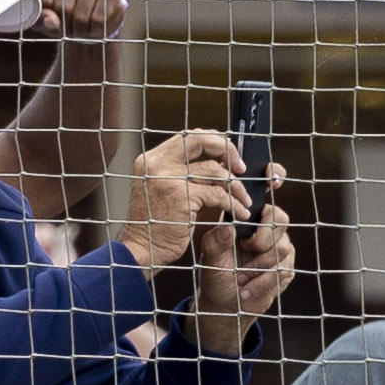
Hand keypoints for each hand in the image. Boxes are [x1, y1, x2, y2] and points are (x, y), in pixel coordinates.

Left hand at [31, 0, 132, 42]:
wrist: (93, 16)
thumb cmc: (61, 15)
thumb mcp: (44, 18)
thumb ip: (41, 20)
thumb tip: (52, 21)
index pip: (46, 0)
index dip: (49, 16)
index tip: (53, 19)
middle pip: (65, 8)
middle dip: (65, 27)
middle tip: (69, 30)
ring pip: (82, 17)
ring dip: (79, 31)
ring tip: (80, 29)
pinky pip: (99, 20)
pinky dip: (94, 30)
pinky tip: (93, 27)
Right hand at [114, 129, 248, 270]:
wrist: (141, 248)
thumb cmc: (153, 223)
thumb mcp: (160, 188)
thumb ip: (179, 171)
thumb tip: (214, 159)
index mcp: (151, 160)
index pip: (188, 136)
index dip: (213, 141)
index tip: (228, 156)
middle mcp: (157, 164)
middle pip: (201, 140)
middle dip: (227, 151)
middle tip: (240, 168)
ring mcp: (168, 179)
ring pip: (215, 171)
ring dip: (236, 187)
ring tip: (243, 200)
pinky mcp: (182, 197)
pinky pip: (218, 194)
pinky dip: (234, 204)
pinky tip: (239, 213)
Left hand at [185, 167, 297, 355]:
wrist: (226, 303)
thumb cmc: (216, 273)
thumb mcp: (210, 257)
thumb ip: (216, 241)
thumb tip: (227, 227)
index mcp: (248, 218)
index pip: (265, 193)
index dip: (273, 179)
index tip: (274, 178)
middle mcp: (267, 229)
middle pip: (280, 219)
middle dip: (262, 238)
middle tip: (245, 249)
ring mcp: (280, 247)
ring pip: (282, 248)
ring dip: (257, 266)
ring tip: (240, 276)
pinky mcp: (287, 268)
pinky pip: (282, 270)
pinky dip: (261, 282)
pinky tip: (246, 288)